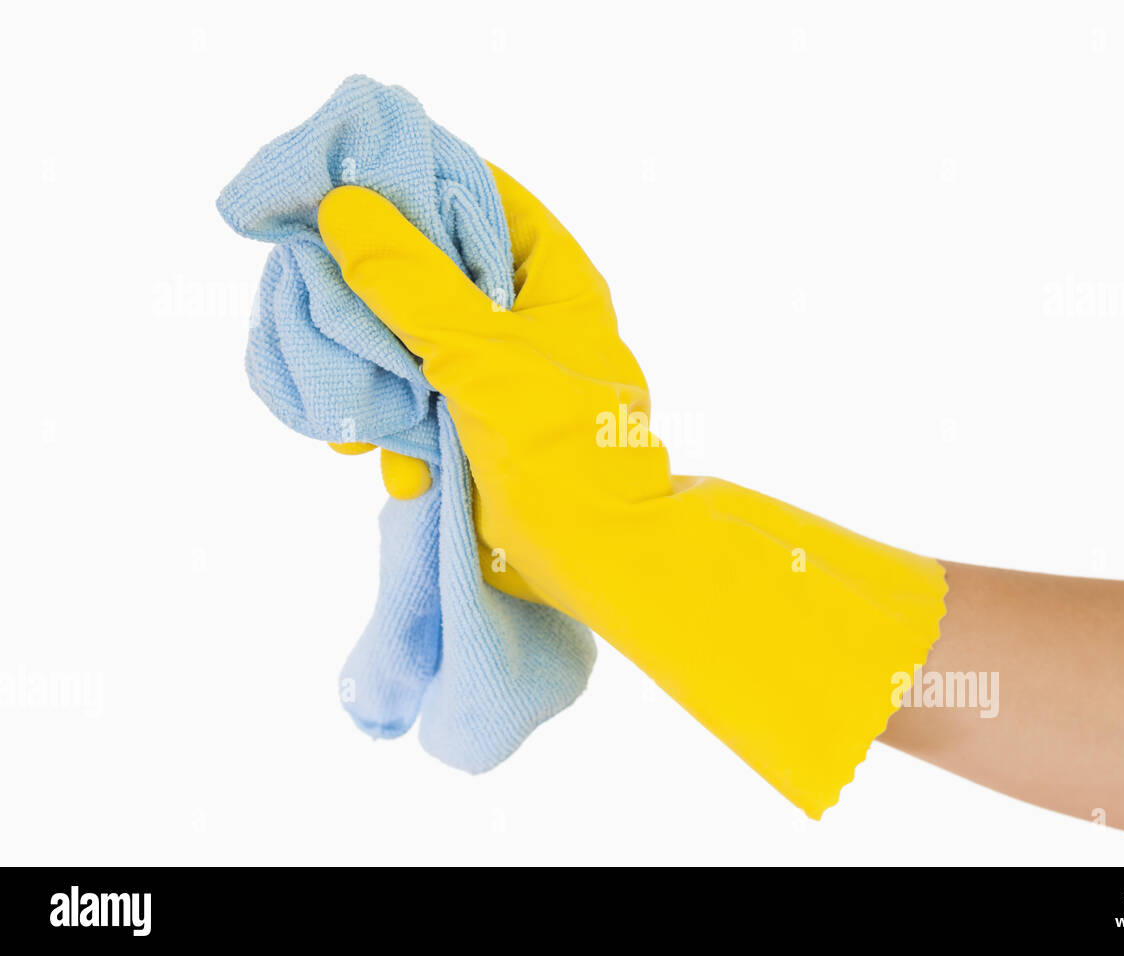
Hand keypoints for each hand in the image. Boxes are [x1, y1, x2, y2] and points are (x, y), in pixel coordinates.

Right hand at [319, 165, 671, 604]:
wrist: (598, 559)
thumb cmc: (558, 449)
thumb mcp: (480, 354)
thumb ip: (411, 283)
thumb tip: (345, 209)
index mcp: (550, 275)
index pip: (477, 193)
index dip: (409, 182)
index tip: (337, 188)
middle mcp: (527, 313)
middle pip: (430, 269)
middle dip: (371, 301)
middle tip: (316, 301)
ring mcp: (502, 370)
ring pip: (412, 342)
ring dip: (375, 380)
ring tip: (354, 424)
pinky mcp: (479, 424)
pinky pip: (419, 403)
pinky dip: (395, 432)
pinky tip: (382, 464)